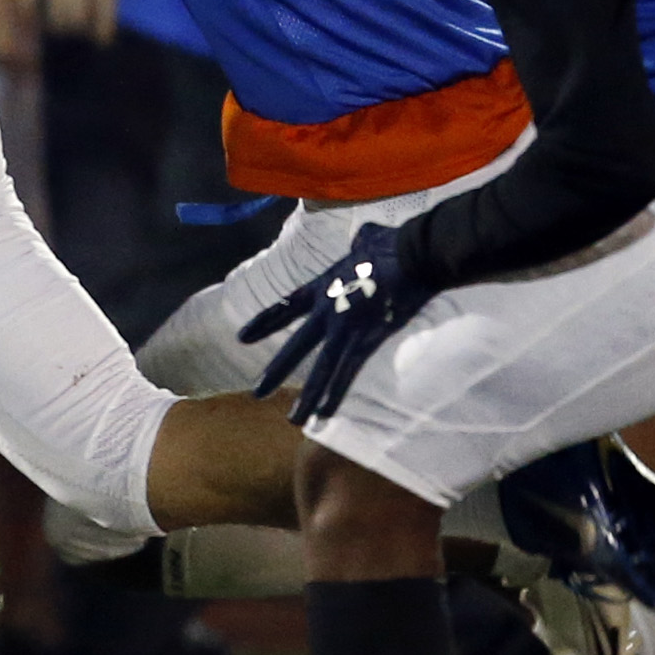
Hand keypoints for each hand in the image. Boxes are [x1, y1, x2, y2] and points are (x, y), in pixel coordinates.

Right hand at [33, 0, 143, 44]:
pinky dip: (27, 3)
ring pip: (53, 11)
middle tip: (79, 31)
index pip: (103, 18)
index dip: (102, 34)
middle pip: (75, 19)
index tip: (102, 40)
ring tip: (59, 27)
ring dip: (56, 23)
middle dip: (78, 30)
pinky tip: (29, 14)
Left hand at [237, 221, 432, 426]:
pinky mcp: (366, 340)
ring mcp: (344, 327)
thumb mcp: (369, 238)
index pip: (286, 307)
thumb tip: (366, 235)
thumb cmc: (395, 245)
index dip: (264, 322)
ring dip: (306, 397)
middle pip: (296, 346)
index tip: (242, 338)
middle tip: (257, 392)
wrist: (412, 254)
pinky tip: (324, 414)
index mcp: (324, 286)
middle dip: (276, 371)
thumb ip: (361, 241)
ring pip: (319, 368)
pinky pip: (347, 374)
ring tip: (292, 420)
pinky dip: (335, 395)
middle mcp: (327, 310)